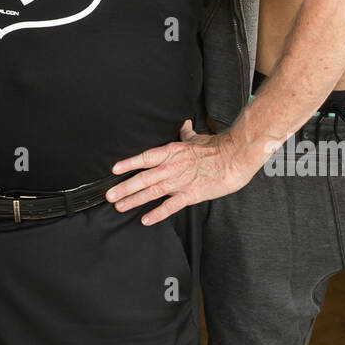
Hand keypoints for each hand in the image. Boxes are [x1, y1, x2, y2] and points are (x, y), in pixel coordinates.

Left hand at [107, 120, 245, 225]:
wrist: (235, 157)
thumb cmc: (217, 147)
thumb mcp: (197, 138)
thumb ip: (186, 133)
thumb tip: (182, 125)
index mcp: (172, 151)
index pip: (145, 157)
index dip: (129, 163)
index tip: (114, 170)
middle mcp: (172, 166)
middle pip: (143, 177)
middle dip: (124, 187)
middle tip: (109, 195)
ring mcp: (180, 181)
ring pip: (152, 192)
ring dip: (134, 199)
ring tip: (120, 206)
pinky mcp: (191, 195)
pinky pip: (171, 206)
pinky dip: (158, 213)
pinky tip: (146, 219)